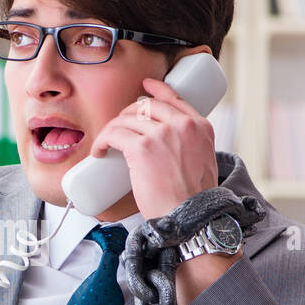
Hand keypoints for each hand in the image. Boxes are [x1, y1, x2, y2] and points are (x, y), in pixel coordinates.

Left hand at [91, 76, 218, 218]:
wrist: (189, 217)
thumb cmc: (192, 199)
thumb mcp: (204, 161)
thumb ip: (191, 147)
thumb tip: (168, 148)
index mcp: (200, 127)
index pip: (174, 98)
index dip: (156, 89)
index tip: (144, 86)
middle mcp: (183, 126)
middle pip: (147, 105)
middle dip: (128, 114)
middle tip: (120, 129)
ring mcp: (162, 135)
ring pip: (127, 118)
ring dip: (112, 129)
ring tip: (107, 145)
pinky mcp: (142, 149)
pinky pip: (114, 134)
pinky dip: (102, 141)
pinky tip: (100, 150)